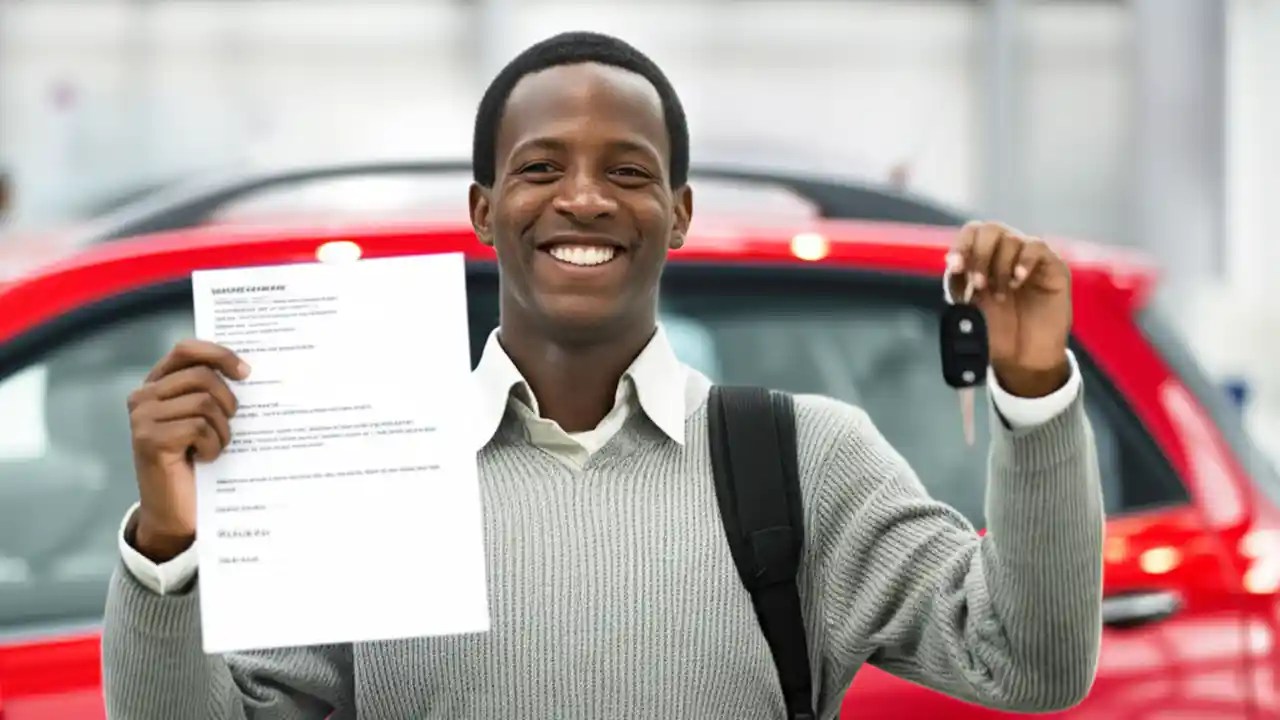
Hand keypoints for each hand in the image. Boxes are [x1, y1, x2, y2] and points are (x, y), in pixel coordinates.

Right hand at [126, 340, 248, 561]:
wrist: (177, 512)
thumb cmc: (199, 462)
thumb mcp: (206, 420)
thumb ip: (212, 391)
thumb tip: (248, 368)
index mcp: (158, 384)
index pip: (187, 350)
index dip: (219, 354)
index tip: (246, 372)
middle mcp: (143, 397)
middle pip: (202, 376)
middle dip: (228, 401)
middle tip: (231, 424)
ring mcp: (142, 418)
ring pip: (205, 402)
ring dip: (222, 430)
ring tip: (214, 447)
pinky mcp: (149, 440)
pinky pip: (199, 428)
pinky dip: (213, 446)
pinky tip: (205, 459)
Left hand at [946, 221, 1071, 397]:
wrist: (1023, 360)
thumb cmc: (996, 335)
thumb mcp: (968, 311)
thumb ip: (958, 286)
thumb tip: (951, 264)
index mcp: (983, 261)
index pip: (972, 233)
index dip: (961, 245)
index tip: (954, 267)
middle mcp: (1005, 256)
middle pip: (989, 229)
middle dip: (979, 255)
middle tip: (979, 284)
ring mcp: (1029, 260)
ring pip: (1011, 238)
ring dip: (999, 266)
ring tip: (1001, 294)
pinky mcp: (1052, 268)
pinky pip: (1036, 247)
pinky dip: (1023, 261)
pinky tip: (1017, 281)